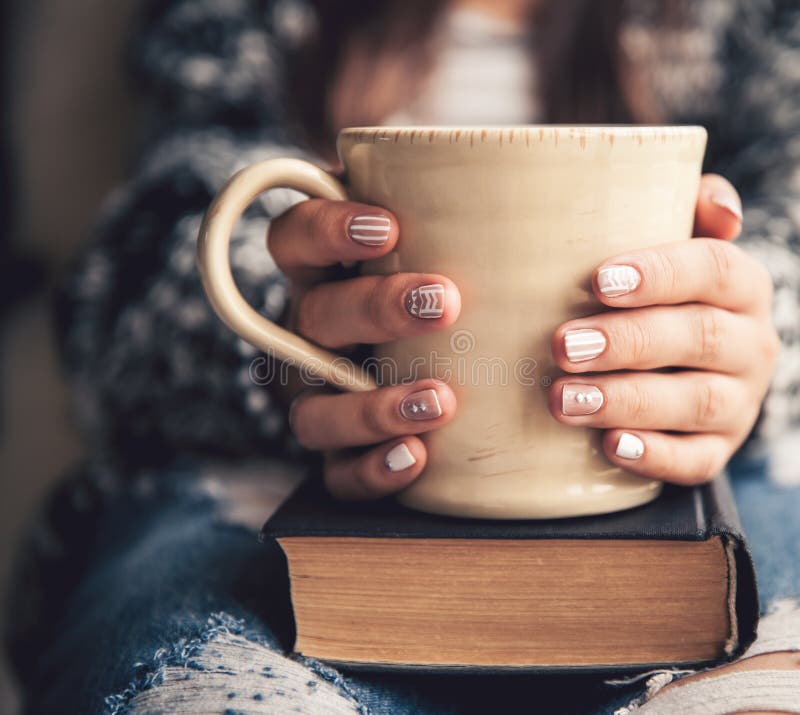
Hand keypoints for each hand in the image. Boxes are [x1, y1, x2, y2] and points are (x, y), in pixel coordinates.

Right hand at [268, 199, 459, 498]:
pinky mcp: (341, 456)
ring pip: (311, 408)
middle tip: (445, 300)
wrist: (469, 378)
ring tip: (439, 400)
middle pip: (310, 319)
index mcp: (327, 275)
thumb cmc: (461, 290)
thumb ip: (468, 216)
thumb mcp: (461, 247)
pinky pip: (335, 473)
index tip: (390, 225)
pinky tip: (419, 458)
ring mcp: (320, 397)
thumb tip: (537, 167)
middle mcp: (311, 335)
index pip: (293, 237)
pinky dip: (372, 469)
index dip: (327, 228)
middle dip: (373, 308)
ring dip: (369, 404)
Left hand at [548, 175, 779, 482]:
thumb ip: (691, 210)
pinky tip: (611, 445)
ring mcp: (739, 401)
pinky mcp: (718, 448)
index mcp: (741, 285)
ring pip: (694, 403)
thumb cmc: (665, 293)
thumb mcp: (678, 244)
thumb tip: (717, 205)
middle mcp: (751, 344)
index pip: (713, 269)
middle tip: (564, 346)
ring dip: (627, 400)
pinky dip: (654, 455)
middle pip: (698, 338)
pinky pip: (697, 460)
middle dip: (627, 342)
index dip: (659, 274)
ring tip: (565, 399)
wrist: (692, 362)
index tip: (598, 280)